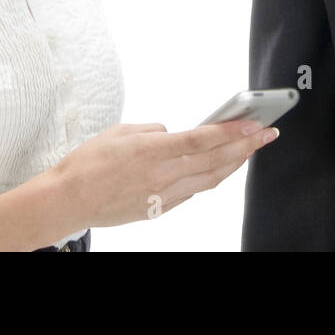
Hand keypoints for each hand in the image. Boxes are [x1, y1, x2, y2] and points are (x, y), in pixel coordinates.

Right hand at [50, 120, 279, 227]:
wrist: (67, 201)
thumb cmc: (88, 163)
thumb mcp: (121, 132)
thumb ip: (153, 130)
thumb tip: (174, 133)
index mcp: (151, 151)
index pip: (202, 140)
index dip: (232, 132)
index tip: (254, 125)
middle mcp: (161, 175)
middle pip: (214, 160)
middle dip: (245, 146)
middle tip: (267, 134)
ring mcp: (162, 196)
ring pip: (210, 179)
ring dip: (234, 164)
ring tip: (251, 150)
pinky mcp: (159, 209)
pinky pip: (193, 192)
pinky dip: (212, 178)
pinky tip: (222, 168)